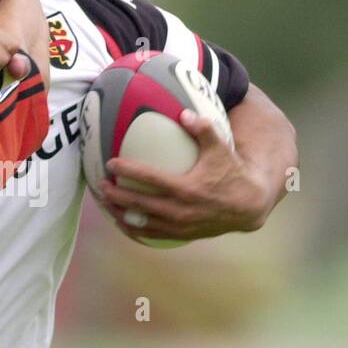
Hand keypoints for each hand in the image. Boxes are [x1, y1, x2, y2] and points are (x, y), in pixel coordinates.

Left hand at [98, 109, 271, 241]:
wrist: (247, 206)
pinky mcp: (180, 235)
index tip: (111, 163)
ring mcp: (179, 226)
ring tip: (105, 203)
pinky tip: (121, 221)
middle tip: (100, 185)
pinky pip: (150, 235)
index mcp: (186, 188)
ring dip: (120, 213)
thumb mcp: (220, 148)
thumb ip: (203, 129)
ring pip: (141, 223)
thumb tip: (184, 112)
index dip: (128, 171)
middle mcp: (180, 210)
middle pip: (139, 204)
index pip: (150, 179)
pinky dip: (133, 229)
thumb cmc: (231, 172)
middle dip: (116, 195)